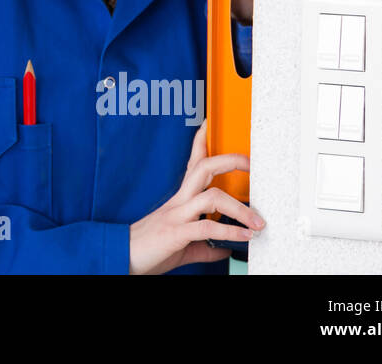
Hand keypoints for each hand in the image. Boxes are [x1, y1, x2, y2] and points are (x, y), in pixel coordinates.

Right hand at [128, 119, 263, 273]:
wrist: (122, 257)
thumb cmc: (149, 250)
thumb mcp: (183, 246)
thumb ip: (206, 245)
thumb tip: (225, 248)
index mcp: (180, 201)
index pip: (192, 164)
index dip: (200, 142)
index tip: (209, 124)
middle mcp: (179, 202)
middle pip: (204, 168)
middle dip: (229, 161)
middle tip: (251, 164)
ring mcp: (177, 215)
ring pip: (212, 197)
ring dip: (240, 209)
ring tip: (258, 223)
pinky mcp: (176, 233)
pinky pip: (207, 227)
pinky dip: (230, 232)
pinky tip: (244, 237)